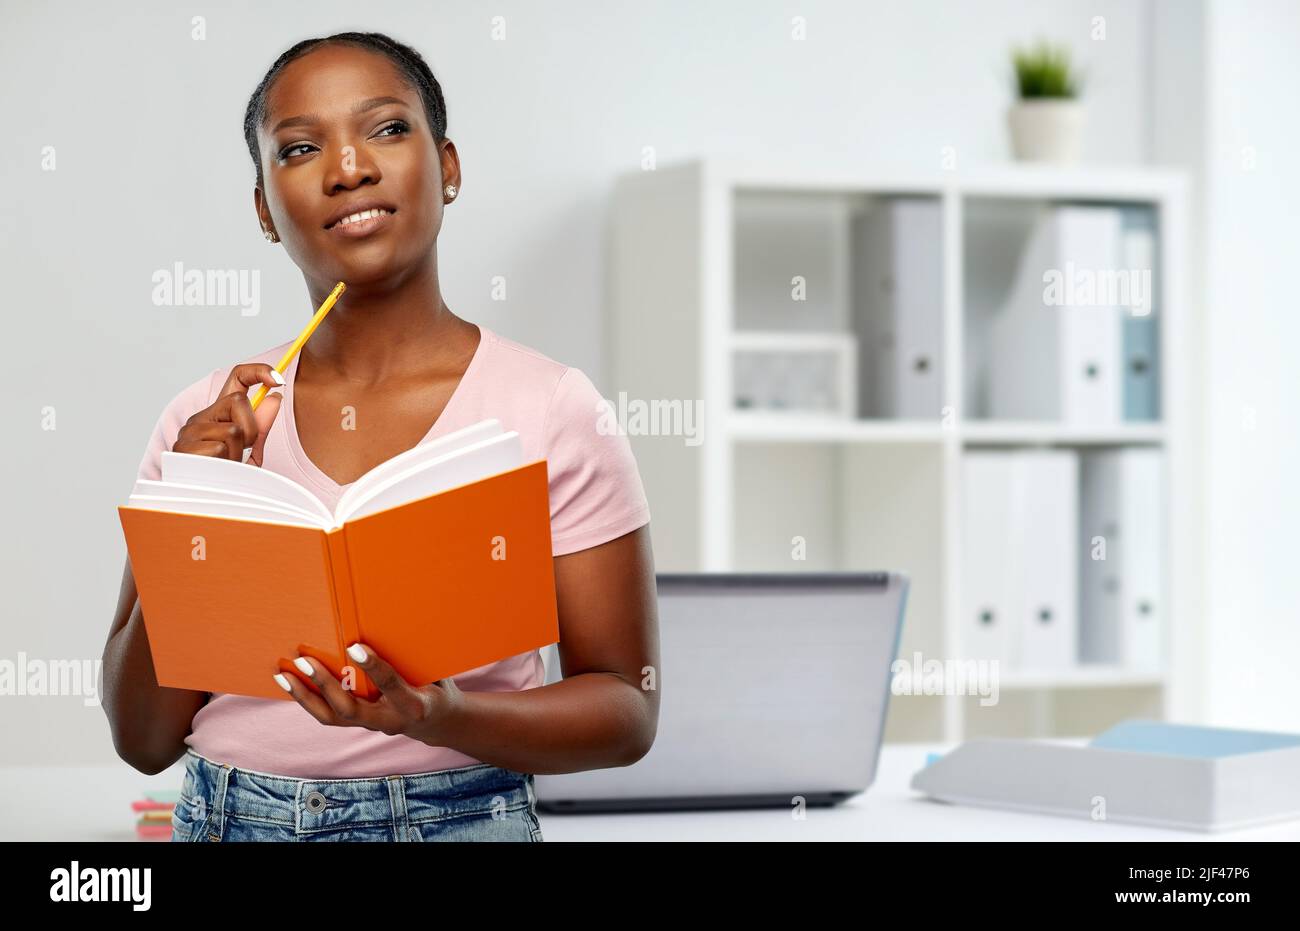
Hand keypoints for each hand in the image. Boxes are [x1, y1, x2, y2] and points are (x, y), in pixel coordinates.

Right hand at [173, 363, 283, 466]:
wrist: (203, 503)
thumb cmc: (226, 477)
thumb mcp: (250, 449)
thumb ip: (261, 425)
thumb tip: (275, 397)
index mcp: (219, 414)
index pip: (237, 378)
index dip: (259, 372)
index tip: (278, 380)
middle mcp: (201, 418)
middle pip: (239, 400)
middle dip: (253, 427)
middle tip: (244, 450)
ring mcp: (189, 433)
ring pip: (233, 429)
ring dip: (239, 452)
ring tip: (228, 466)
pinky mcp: (183, 449)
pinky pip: (220, 450)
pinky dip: (226, 465)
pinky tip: (216, 473)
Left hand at [275, 644, 464, 745]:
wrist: (438, 723)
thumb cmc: (438, 687)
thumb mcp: (439, 673)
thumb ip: (417, 658)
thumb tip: (399, 624)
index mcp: (414, 705)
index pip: (391, 685)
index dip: (373, 667)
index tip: (355, 646)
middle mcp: (389, 720)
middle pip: (350, 709)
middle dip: (325, 685)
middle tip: (304, 660)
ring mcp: (371, 726)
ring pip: (331, 718)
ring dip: (305, 697)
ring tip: (283, 675)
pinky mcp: (358, 725)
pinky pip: (328, 716)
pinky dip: (307, 700)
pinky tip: (290, 683)